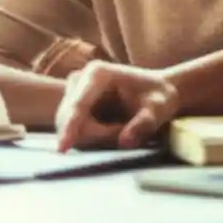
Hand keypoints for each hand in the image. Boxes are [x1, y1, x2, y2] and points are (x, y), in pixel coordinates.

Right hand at [55, 61, 179, 151]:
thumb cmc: (159, 96)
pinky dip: (90, 135)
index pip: (78, 106)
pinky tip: (109, 130)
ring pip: (69, 124)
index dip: (70, 127)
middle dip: (95, 134)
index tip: (62, 148)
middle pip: (70, 118)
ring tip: (121, 128)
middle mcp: (80, 77)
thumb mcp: (159, 109)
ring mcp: (73, 89)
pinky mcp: (72, 101)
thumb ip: (144, 124)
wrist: (157, 89)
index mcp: (97, 74)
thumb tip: (123, 141)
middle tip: (125, 132)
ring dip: (93, 136)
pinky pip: (72, 127)